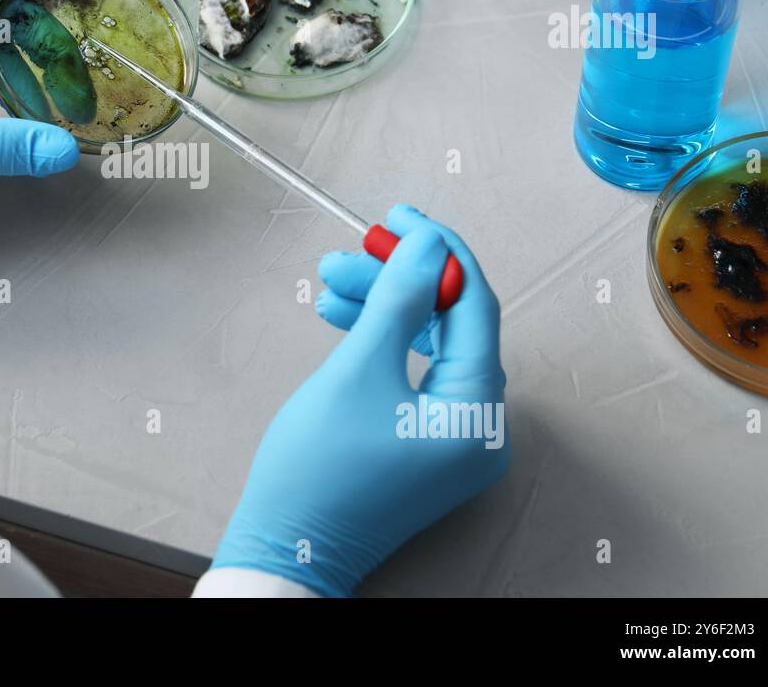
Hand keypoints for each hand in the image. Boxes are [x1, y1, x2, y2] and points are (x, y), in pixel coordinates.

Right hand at [212, 204, 508, 596]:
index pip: (475, 308)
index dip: (438, 255)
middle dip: (398, 283)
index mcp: (477, 413)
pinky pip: (415, 376)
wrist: (287, 548)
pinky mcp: (426, 444)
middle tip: (352, 252)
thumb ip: (398, 300)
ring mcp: (454, 439)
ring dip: (383, 310)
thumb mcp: (357, 371)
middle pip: (450, 326)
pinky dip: (382, 345)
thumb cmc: (317, 470)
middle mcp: (480, 427)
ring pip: (428, 347)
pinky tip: (344, 319)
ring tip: (331, 282)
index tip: (400, 219)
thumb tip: (427, 244)